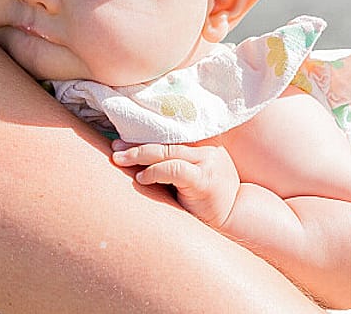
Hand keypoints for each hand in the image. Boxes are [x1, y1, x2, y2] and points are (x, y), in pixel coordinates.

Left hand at [111, 140, 240, 226]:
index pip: (170, 133)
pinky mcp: (205, 180)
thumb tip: (138, 156)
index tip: (121, 138)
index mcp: (203, 142)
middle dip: (136, 143)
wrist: (235, 216)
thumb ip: (175, 161)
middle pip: (165, 140)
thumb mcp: (192, 172)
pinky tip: (141, 178)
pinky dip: (155, 172)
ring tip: (119, 160)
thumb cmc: (208, 196)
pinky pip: (175, 169)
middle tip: (115, 148)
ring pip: (167, 151)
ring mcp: (208, 162)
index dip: (144, 134)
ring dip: (139, 155)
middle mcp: (206, 147)